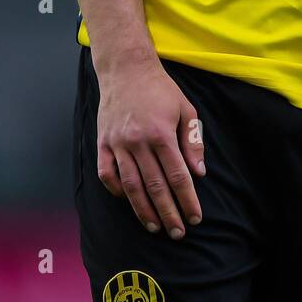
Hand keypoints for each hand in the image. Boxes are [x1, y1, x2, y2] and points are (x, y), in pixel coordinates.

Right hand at [94, 55, 205, 238]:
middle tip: (178, 232)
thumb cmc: (160, 89)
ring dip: (143, 210)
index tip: (195, 217)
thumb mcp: (185, 109)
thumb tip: (198, 173)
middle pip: (155, 186)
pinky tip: (129, 201)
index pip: (177, 175)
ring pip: (130, 186)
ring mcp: (117, 144)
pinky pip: (108, 175)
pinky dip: (117, 191)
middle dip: (168, 212)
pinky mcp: (103, 143)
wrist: (126, 70)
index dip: (187, 199)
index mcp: (161, 133)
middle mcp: (138, 141)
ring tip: (155, 226)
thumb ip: (192, 141)